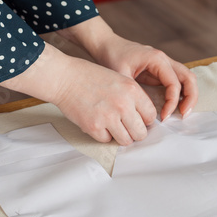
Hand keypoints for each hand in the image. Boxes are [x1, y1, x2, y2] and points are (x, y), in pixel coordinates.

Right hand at [0, 43, 157, 144]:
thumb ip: (133, 97)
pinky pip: (106, 140)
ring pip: (126, 140)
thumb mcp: (119, 79)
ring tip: (112, 125)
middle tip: (126, 127)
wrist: (65, 77)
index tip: (138, 119)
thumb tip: (143, 118)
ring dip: (120, 135)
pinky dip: (103, 134)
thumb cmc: (89, 76)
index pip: (151, 116)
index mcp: (132, 90)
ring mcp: (108, 117)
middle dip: (134, 132)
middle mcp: (123, 104)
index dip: (144, 120)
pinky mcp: (94, 127)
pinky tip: (98, 122)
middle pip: (141, 133)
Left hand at [89, 34, 198, 120]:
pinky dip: (181, 93)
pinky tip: (174, 106)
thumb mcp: (120, 74)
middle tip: (183, 116)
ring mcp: (164, 65)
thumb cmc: (112, 56)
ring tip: (182, 113)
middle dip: (190, 98)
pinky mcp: (160, 71)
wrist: (106, 45)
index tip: (164, 116)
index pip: (174, 83)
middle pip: (189, 78)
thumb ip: (133, 91)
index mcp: (157, 58)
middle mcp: (164, 60)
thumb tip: (145, 110)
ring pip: (187, 79)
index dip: (172, 102)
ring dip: (188, 95)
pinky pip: (177, 81)